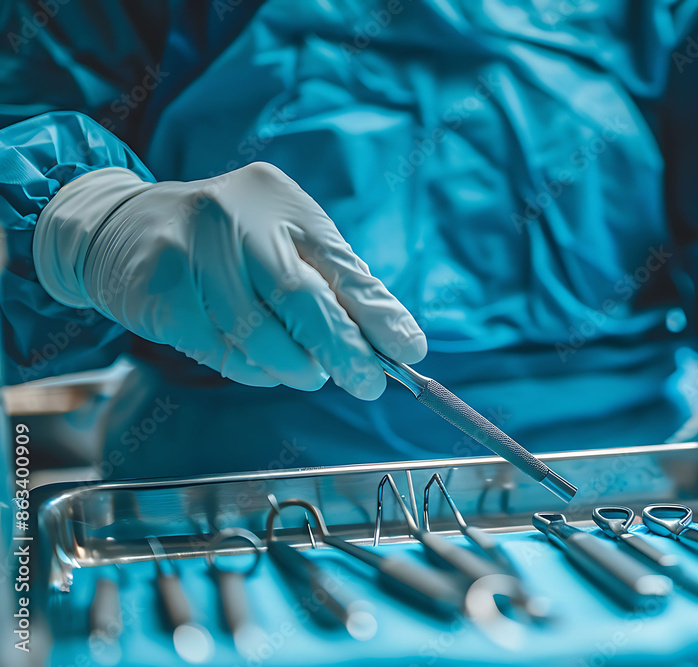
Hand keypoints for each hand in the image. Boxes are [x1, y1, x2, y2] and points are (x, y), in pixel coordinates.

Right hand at [34, 162, 425, 396]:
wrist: (121, 226)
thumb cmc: (227, 243)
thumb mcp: (284, 241)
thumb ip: (335, 282)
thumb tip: (393, 341)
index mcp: (282, 204)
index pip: (341, 263)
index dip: (379, 313)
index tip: (410, 351)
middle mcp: (236, 218)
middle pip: (302, 299)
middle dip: (343, 350)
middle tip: (368, 383)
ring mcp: (191, 251)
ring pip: (259, 334)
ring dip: (294, 368)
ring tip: (309, 374)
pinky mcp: (158, 290)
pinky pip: (218, 350)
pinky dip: (250, 370)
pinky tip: (262, 369)